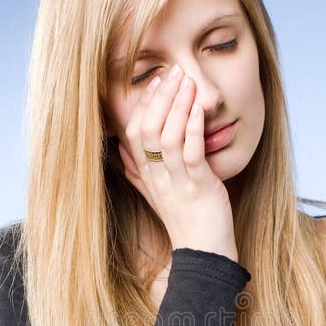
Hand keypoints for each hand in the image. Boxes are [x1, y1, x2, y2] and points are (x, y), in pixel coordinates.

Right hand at [117, 66, 237, 259]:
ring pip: (167, 137)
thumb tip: (120, 150)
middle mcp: (157, 177)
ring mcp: (177, 183)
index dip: (143, 104)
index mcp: (147, 175)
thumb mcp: (156, 195)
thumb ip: (137, 172)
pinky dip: (193, 128)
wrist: (204, 253)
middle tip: (174, 71)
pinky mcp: (199, 188)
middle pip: (147, 129)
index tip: (157, 81)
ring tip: (188, 81)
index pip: (134, 133)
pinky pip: (190, 153)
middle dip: (160, 97)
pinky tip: (199, 109)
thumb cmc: (186, 222)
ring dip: (177, 105)